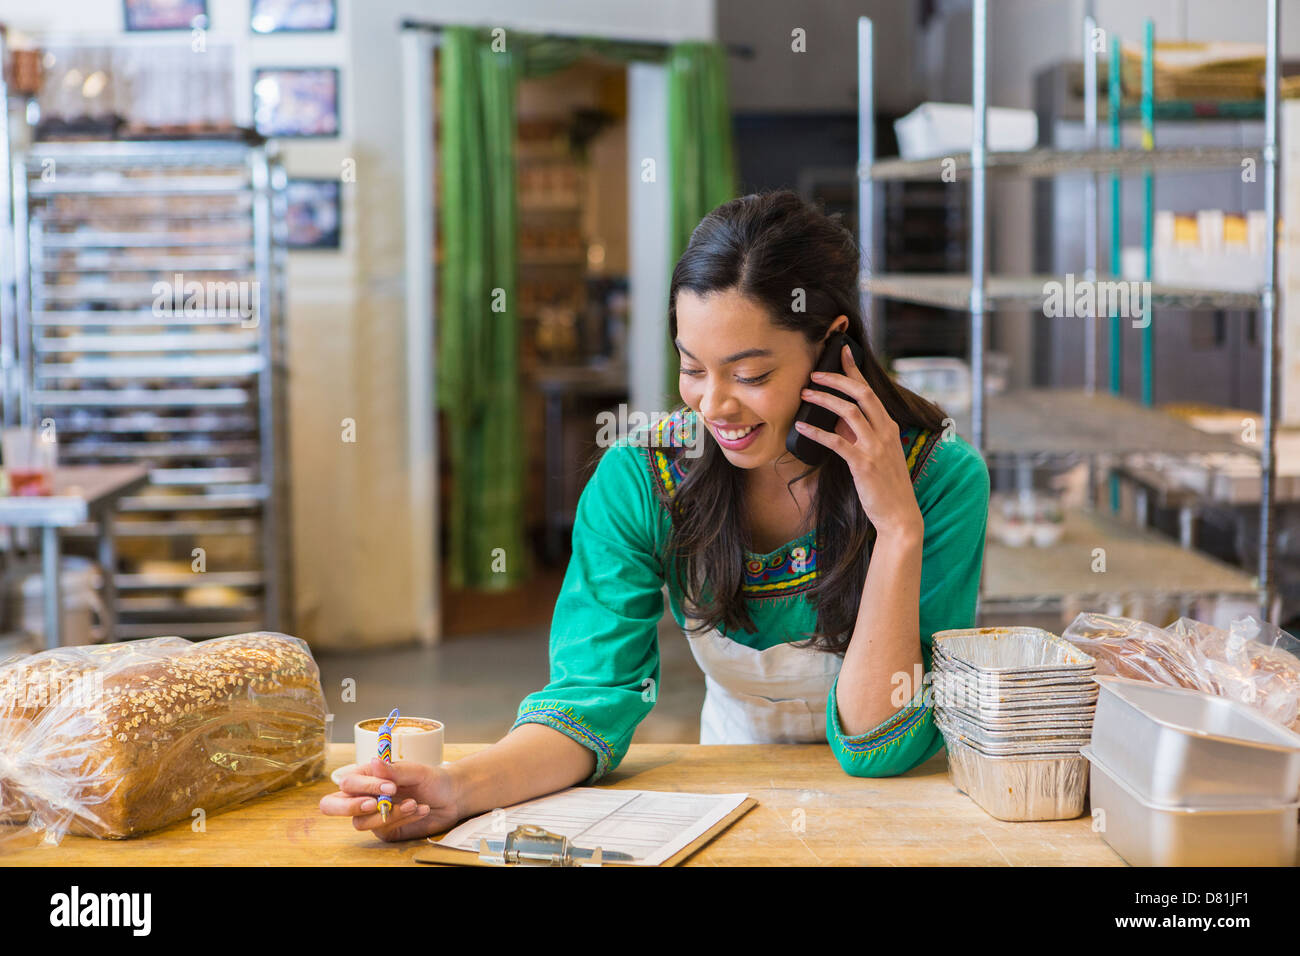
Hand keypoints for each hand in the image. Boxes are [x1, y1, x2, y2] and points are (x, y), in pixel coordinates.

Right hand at [318, 757, 459, 841]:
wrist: (451, 797)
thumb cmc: (431, 778)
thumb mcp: (417, 770)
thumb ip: (395, 769)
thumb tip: (374, 762)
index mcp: (367, 776)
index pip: (348, 783)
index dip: (365, 786)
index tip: (391, 786)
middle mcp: (364, 796)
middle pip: (332, 806)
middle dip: (348, 806)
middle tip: (374, 804)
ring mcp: (373, 815)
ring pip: (360, 822)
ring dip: (388, 814)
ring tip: (414, 804)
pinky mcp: (386, 830)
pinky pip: (383, 829)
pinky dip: (402, 820)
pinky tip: (420, 809)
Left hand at [793, 343, 922, 539]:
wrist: (899, 513)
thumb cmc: (885, 484)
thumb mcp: (876, 453)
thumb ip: (859, 434)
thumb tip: (836, 418)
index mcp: (889, 427)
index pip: (871, 391)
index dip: (855, 371)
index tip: (843, 352)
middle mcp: (885, 432)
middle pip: (862, 394)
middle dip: (837, 379)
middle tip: (814, 373)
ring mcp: (875, 447)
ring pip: (848, 412)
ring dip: (824, 400)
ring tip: (804, 394)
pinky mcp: (863, 464)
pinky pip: (836, 442)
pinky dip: (816, 431)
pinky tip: (802, 427)